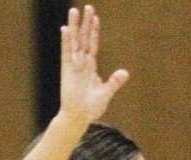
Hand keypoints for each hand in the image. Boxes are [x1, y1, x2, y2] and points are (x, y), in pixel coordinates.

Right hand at [58, 6, 128, 124]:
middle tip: (87, 7)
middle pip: (84, 38)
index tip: (95, 17)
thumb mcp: (106, 92)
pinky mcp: (67, 71)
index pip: (93, 44)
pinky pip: (67, 53)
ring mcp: (73, 65)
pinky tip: (65, 29)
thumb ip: (114, 82)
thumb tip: (125, 72)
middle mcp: (81, 63)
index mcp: (90, 66)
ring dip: (75, 26)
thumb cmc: (90, 107)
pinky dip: (67, 41)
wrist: (79, 118)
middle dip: (85, 23)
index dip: (94, 31)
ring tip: (74, 11)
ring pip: (75, 41)